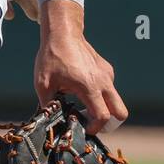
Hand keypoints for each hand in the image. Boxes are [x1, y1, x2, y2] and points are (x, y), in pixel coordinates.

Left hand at [34, 0, 126, 134]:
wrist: (62, 34)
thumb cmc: (51, 57)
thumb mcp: (43, 83)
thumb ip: (48, 103)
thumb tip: (49, 118)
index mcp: (89, 87)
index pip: (102, 116)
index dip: (95, 128)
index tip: (85, 129)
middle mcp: (104, 82)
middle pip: (121, 112)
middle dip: (110, 122)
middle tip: (92, 121)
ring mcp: (108, 75)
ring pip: (115, 100)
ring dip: (103, 106)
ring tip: (81, 102)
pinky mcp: (107, 69)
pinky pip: (108, 87)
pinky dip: (100, 92)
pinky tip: (81, 85)